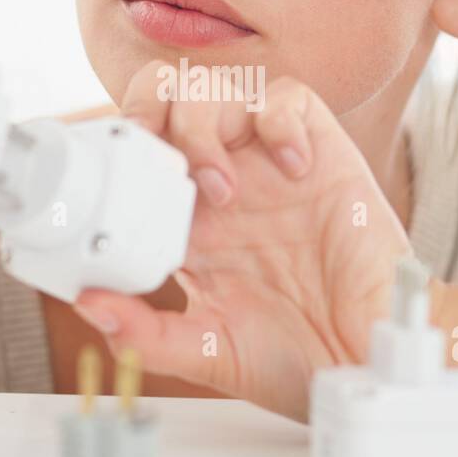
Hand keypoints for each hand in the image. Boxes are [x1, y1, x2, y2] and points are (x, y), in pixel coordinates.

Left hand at [72, 61, 411, 419]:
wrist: (369, 367)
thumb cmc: (295, 358)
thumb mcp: (209, 352)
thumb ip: (147, 333)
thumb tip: (88, 302)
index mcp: (189, 223)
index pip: (136, 157)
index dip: (114, 155)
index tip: (102, 189)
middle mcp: (224, 183)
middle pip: (168, 101)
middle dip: (148, 111)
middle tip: (150, 158)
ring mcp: (269, 166)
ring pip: (220, 89)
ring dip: (205, 126)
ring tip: (223, 188)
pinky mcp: (321, 155)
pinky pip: (290, 98)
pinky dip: (280, 119)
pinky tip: (290, 166)